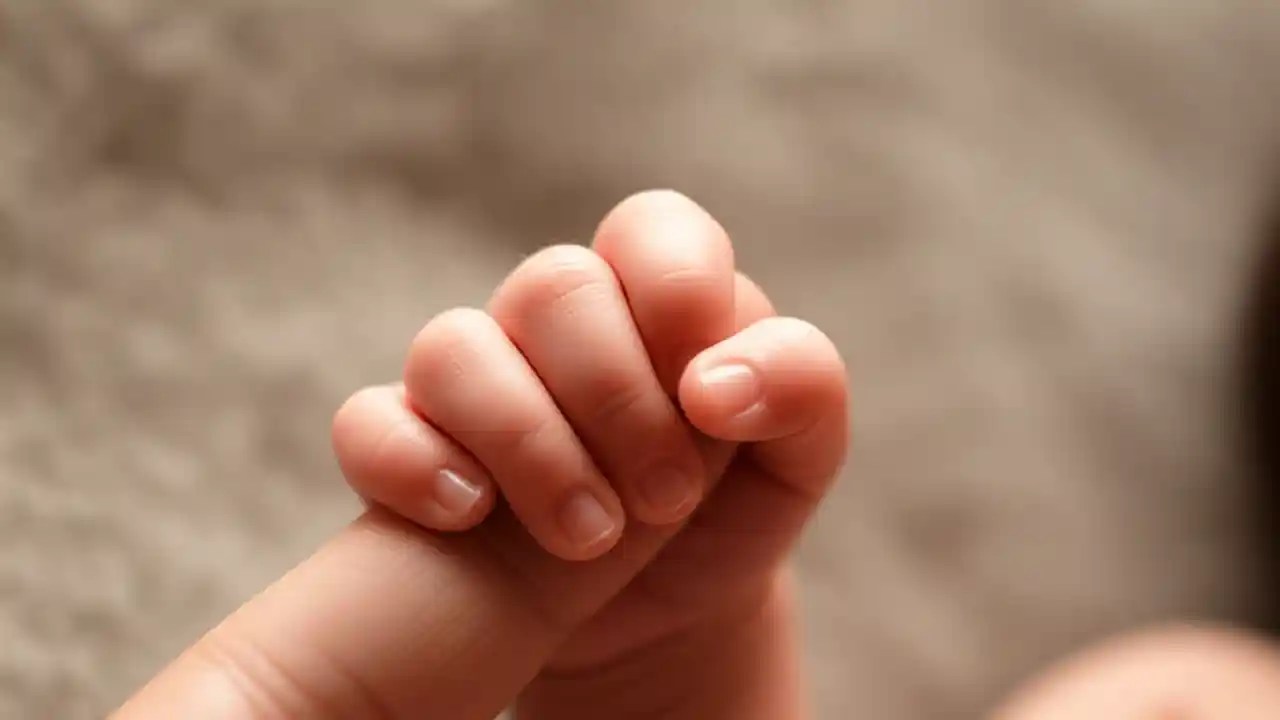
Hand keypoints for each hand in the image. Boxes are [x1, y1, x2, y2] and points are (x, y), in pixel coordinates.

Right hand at [331, 190, 849, 676]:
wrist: (657, 613)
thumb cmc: (724, 512)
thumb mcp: (796, 460)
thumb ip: (801, 390)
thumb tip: (716, 385)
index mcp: (652, 296)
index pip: (651, 228)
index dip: (680, 295)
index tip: (709, 398)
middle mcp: (556, 322)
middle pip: (555, 289)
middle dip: (620, 400)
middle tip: (668, 496)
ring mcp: (474, 382)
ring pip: (454, 350)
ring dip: (531, 445)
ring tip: (591, 535)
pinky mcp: (409, 448)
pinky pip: (369, 426)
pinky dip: (413, 465)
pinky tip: (470, 515)